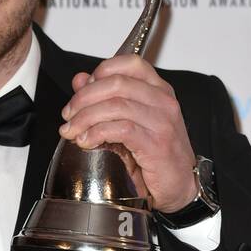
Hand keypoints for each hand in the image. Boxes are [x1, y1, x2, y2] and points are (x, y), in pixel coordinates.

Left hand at [58, 53, 197, 212]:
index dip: (99, 72)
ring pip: (116, 105)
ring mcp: (162, 121)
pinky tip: (87, 141)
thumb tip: (80, 80)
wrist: (181, 187)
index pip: (128, 64)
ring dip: (86, 117)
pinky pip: (122, 129)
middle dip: (84, 98)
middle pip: (116, 84)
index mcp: (158, 90)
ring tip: (72, 131)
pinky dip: (97, 133)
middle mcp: (163, 101)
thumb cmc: (159, 156)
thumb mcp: (131, 122)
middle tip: (69, 114)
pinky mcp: (157, 144)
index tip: (81, 92)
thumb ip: (105, 99)